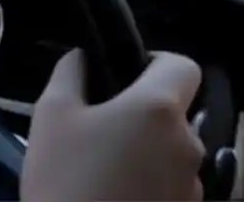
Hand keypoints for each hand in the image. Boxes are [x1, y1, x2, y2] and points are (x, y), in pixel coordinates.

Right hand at [21, 49, 204, 201]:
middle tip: (100, 130)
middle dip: (143, 115)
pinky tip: (117, 194)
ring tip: (105, 170)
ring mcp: (192, 185)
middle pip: (175, 113)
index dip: (155, 63)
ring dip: (148, 153)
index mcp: (158, 109)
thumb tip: (83, 57)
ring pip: (173, 152)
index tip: (125, 77)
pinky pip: (171, 186)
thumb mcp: (51, 116)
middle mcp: (188, 143)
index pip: (183, 65)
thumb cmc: (64, 180)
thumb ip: (70, 73)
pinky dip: (151, 185)